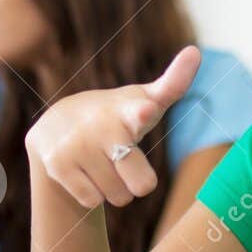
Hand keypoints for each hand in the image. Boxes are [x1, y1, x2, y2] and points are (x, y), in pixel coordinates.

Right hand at [24, 45, 200, 209]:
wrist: (56, 126)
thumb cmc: (115, 117)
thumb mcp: (143, 100)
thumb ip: (173, 84)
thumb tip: (195, 51)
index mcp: (129, 110)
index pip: (140, 112)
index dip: (143, 113)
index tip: (146, 110)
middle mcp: (102, 126)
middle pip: (142, 185)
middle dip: (137, 182)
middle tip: (123, 162)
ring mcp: (77, 145)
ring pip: (118, 197)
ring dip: (113, 188)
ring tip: (101, 164)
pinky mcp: (58, 165)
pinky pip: (92, 200)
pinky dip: (92, 193)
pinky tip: (83, 172)